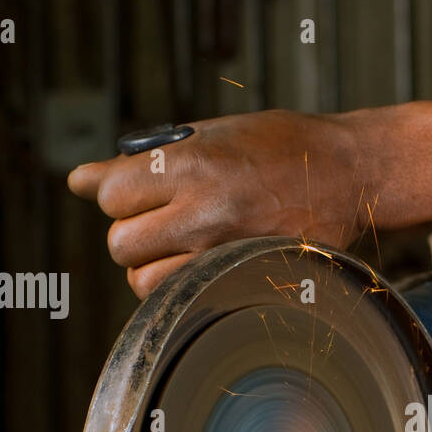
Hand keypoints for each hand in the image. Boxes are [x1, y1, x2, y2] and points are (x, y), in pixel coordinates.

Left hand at [67, 103, 431, 298]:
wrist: (351, 172)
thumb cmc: (283, 145)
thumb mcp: (213, 133)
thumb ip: (145, 159)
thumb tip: (81, 181)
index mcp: (192, 165)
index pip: (111, 195)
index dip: (119, 196)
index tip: (139, 194)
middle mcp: (205, 211)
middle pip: (121, 245)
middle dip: (132, 236)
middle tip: (160, 224)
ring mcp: (227, 252)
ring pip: (146, 283)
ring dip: (154, 269)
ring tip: (182, 248)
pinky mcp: (247, 278)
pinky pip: (186, 299)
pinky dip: (184, 289)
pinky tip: (204, 267)